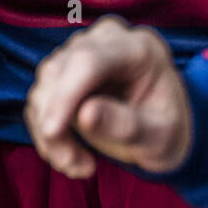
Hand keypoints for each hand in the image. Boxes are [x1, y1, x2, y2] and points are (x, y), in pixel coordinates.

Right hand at [25, 17, 191, 178]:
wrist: (162, 129)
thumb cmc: (167, 130)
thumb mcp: (159, 136)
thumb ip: (127, 125)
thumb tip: (85, 113)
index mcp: (140, 48)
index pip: (90, 59)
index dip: (66, 94)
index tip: (52, 132)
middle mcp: (108, 41)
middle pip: (59, 70)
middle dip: (55, 124)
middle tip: (76, 166)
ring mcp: (83, 52)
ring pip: (44, 87)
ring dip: (50, 135)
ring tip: (81, 166)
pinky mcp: (65, 72)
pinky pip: (40, 101)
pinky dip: (47, 135)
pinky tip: (71, 157)